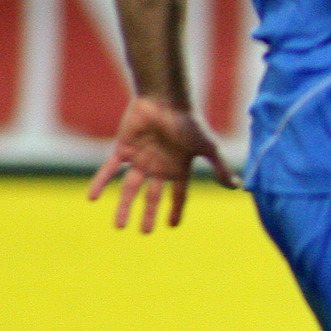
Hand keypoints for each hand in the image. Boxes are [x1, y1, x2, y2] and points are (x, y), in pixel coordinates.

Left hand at [87, 96, 236, 231]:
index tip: (171, 226)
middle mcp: (159, 166)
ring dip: (124, 207)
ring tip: (119, 226)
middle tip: (145, 232)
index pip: (178, 194)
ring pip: (130, 188)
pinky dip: (100, 183)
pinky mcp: (123, 148)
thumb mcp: (208, 147)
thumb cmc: (189, 121)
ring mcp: (140, 158)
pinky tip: (92, 198)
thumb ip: (220, 167)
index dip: (175, 209)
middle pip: (152, 196)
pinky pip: (109, 169)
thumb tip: (238, 186)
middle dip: (149, 214)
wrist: (165, 98)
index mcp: (178, 167)